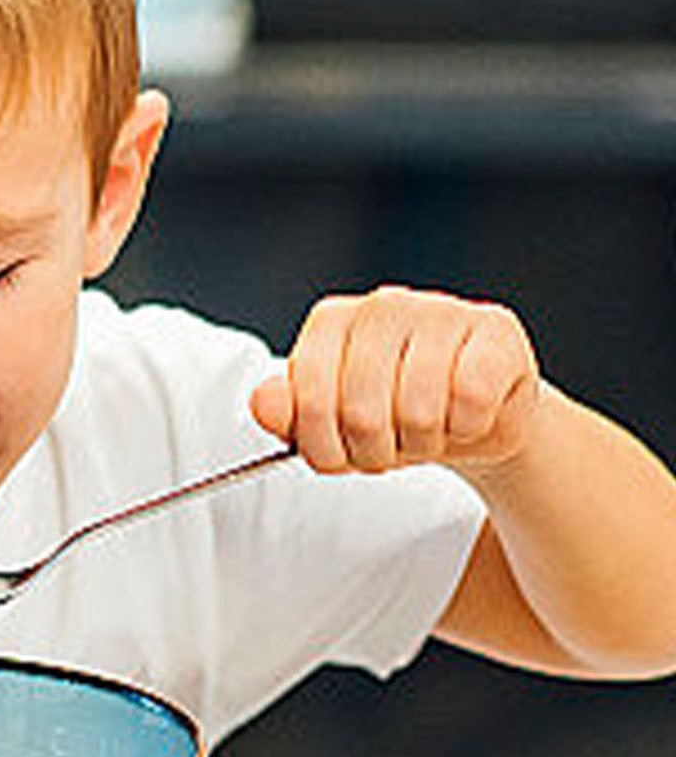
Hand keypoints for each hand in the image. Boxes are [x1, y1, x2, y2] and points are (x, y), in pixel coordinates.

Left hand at [249, 285, 542, 476]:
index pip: (309, 397)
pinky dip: (467, 428)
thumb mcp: (331, 428)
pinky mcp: (494, 329)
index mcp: (331, 324)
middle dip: (375, 451)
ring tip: (428, 431)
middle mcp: (382, 306)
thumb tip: (263, 402)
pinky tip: (465, 415)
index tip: (338, 451)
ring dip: (423, 443)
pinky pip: (470, 400)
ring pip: (419, 411)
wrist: (469, 418)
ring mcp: (440, 310)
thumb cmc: (393, 418)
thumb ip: (291, 416)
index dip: (325, 445)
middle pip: (362, 413)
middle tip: (390, 445)